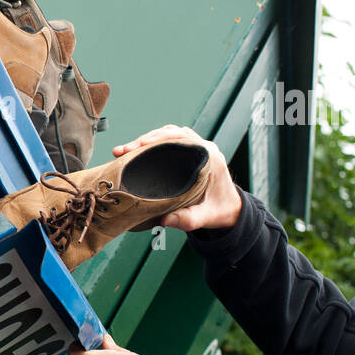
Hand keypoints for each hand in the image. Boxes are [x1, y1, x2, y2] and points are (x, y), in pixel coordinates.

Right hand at [112, 124, 242, 231]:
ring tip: (124, 151)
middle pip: (170, 134)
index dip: (158, 139)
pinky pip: (167, 142)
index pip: (181, 138)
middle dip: (144, 140)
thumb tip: (164, 221)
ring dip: (145, 141)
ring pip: (167, 136)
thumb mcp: (205, 217)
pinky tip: (135, 154)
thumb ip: (187, 219)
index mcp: (209, 156)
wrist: (230, 210)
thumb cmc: (220, 211)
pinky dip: (150, 146)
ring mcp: (194, 149)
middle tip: (123, 151)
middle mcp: (202, 148)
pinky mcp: (187, 154)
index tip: (139, 145)